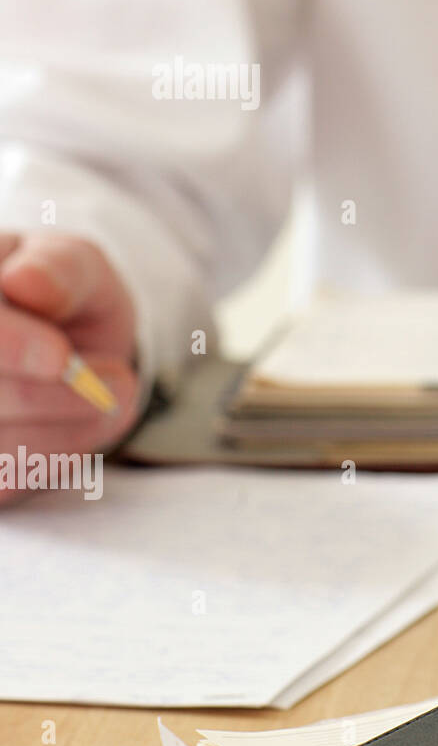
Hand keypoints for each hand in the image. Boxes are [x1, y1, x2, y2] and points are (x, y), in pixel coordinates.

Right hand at [0, 233, 139, 503]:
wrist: (65, 344)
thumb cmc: (59, 297)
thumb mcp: (75, 267)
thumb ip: (59, 269)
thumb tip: (25, 282)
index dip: (9, 346)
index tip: (61, 359)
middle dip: (50, 396)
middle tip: (118, 383)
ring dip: (64, 428)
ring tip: (111, 396)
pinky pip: (5, 479)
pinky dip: (55, 455)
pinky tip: (79, 423)